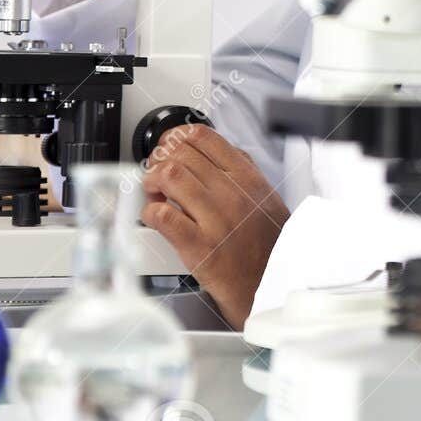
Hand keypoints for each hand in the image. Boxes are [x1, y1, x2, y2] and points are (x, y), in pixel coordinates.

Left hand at [139, 125, 288, 329]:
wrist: (270, 283)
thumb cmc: (268, 245)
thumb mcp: (266, 197)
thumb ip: (243, 170)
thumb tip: (215, 151)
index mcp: (247, 177)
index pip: (202, 136)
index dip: (175, 137)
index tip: (168, 147)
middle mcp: (232, 193)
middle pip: (180, 154)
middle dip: (159, 160)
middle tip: (156, 174)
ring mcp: (215, 219)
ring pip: (169, 177)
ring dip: (151, 182)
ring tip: (153, 193)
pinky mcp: (198, 246)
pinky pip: (162, 216)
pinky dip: (150, 212)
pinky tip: (155, 216)